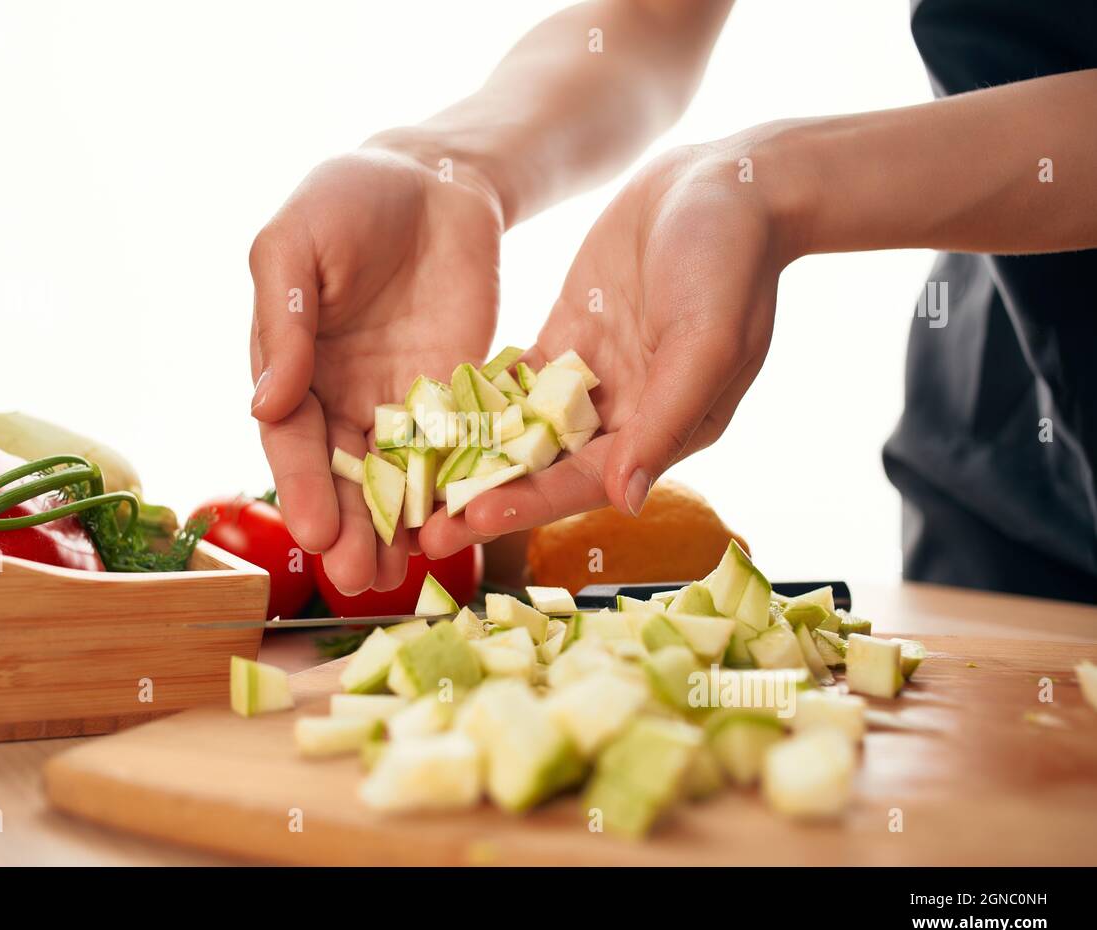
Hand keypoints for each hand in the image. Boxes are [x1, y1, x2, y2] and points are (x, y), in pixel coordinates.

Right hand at [250, 146, 503, 593]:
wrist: (436, 181)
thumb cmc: (347, 200)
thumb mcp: (296, 245)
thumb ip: (282, 320)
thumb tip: (265, 402)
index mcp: (294, 368)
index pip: (293, 440)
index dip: (301, 486)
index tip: (312, 532)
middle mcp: (343, 399)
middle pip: (344, 476)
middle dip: (348, 528)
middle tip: (357, 577)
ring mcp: (401, 404)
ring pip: (397, 479)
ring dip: (395, 529)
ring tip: (397, 577)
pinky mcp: (457, 400)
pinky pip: (455, 454)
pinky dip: (453, 494)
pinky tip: (456, 532)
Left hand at [419, 139, 796, 557]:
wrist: (725, 186)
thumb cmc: (731, 264)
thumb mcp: (707, 341)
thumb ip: (666, 421)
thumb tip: (629, 499)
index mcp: (664, 432)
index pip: (585, 482)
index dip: (529, 503)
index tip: (471, 520)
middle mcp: (625, 419)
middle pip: (544, 470)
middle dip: (487, 498)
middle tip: (421, 531)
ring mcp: (593, 382)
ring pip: (522, 433)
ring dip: (472, 460)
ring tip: (411, 483)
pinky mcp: (568, 343)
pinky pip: (515, 383)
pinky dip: (476, 401)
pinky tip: (425, 416)